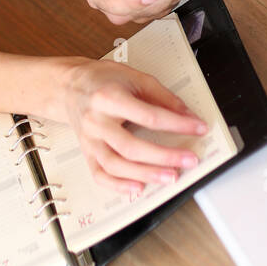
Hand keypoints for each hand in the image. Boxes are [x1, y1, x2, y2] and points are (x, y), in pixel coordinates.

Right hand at [55, 57, 208, 195]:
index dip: (177, 124)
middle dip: (164, 156)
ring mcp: (90, 140)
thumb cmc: (101, 80)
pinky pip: (100, 175)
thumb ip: (161, 95)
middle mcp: (97, 121)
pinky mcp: (87, 153)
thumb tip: (186, 114)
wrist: (68, 86)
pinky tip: (137, 189)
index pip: (149, 116)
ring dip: (146, 175)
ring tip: (170, 177)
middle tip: (189, 160)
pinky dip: (118, 186)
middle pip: (132, 146)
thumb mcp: (134, 77)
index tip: (198, 127)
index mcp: (109, 97)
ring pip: (116, 165)